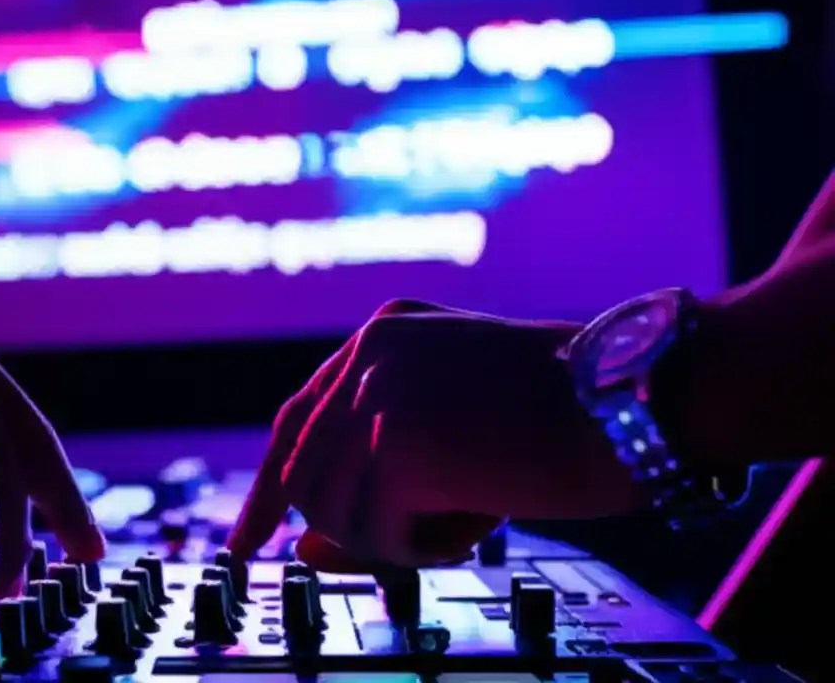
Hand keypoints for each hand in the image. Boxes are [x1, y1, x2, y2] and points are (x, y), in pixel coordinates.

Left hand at [229, 301, 644, 569]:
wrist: (635, 397)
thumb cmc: (565, 414)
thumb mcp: (452, 439)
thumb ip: (372, 482)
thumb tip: (303, 549)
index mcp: (379, 337)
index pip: (295, 421)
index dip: (270, 489)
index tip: (252, 537)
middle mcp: (366, 356)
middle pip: (305, 477)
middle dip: (347, 526)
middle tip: (418, 536)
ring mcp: (377, 397)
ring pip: (334, 514)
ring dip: (394, 538)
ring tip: (464, 514)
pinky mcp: (397, 447)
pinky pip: (377, 537)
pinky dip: (422, 550)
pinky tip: (473, 520)